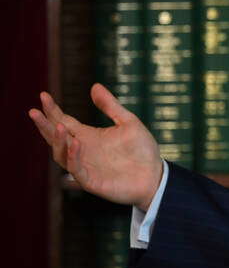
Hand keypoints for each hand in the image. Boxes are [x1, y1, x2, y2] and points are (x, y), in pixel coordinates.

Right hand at [28, 83, 162, 210]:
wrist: (155, 176)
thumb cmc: (142, 150)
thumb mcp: (128, 122)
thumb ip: (111, 106)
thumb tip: (94, 85)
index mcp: (88, 136)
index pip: (64, 121)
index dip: (52, 110)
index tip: (43, 95)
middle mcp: (82, 150)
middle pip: (55, 137)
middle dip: (44, 125)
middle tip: (34, 111)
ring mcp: (84, 166)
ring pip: (61, 154)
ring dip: (57, 141)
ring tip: (58, 126)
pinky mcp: (91, 181)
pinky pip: (76, 169)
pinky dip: (74, 156)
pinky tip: (75, 142)